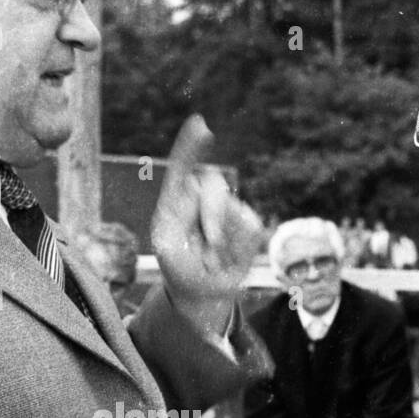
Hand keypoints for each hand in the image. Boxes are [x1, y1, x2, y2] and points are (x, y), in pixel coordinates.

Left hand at [150, 115, 264, 335]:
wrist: (202, 292)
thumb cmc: (178, 266)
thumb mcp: (167, 244)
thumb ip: (178, 216)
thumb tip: (200, 189)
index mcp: (177, 198)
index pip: (183, 167)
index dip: (191, 146)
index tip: (201, 125)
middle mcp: (202, 197)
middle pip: (214, 184)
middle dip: (213, 214)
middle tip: (209, 244)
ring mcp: (228, 209)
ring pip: (234, 208)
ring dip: (224, 240)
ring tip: (211, 258)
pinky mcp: (248, 224)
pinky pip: (251, 225)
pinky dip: (240, 247)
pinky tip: (228, 258)